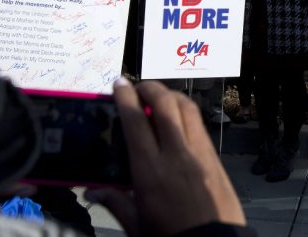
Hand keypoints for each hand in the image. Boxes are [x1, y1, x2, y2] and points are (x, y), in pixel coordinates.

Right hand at [85, 78, 246, 236]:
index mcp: (150, 171)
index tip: (119, 84)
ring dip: (172, 96)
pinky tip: (180, 118)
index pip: (135, 121)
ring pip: (187, 108)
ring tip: (160, 97)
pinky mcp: (215, 157)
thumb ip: (115, 201)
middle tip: (139, 87)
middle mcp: (176, 154)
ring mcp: (199, 153)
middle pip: (164, 104)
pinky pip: (200, 124)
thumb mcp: (137, 225)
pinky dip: (188, 113)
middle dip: (150, 87)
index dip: (126, 97)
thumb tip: (93, 190)